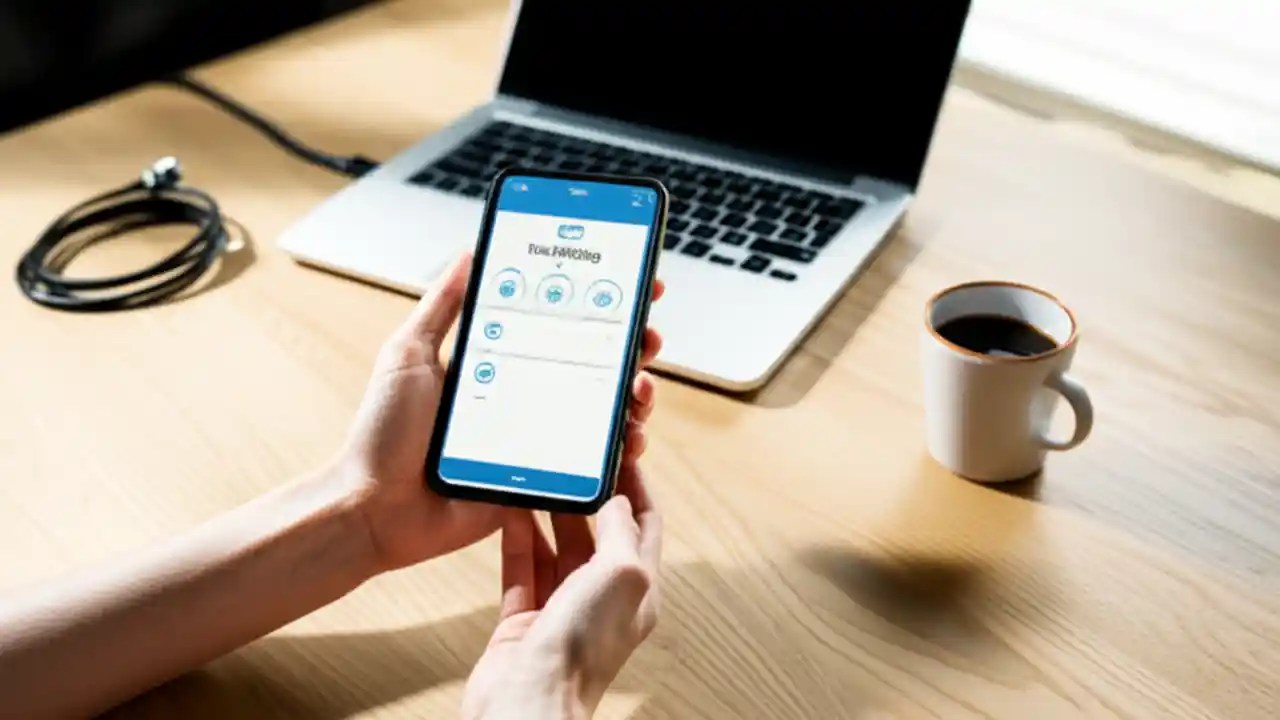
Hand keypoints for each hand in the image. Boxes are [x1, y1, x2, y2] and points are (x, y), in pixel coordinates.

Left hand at [340, 253, 664, 572]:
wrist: (374, 509)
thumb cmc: (383, 434)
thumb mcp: (409, 355)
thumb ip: (442, 306)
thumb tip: (469, 251)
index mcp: (498, 362)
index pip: (559, 324)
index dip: (598, 304)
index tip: (632, 283)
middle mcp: (523, 395)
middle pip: (593, 363)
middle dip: (631, 346)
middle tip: (647, 335)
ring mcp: (536, 437)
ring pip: (603, 409)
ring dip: (635, 393)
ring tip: (641, 386)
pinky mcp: (541, 477)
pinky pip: (593, 460)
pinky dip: (621, 445)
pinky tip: (632, 433)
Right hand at [461, 463, 662, 719]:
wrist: (526, 702)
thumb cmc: (580, 647)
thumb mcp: (620, 574)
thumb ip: (621, 531)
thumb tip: (618, 500)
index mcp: (640, 592)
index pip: (644, 528)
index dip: (635, 489)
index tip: (620, 454)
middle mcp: (603, 600)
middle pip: (599, 535)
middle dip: (587, 496)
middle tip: (572, 459)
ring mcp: (562, 610)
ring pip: (557, 549)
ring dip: (548, 513)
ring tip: (538, 475)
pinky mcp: (524, 620)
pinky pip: (522, 568)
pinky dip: (517, 537)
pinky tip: (510, 509)